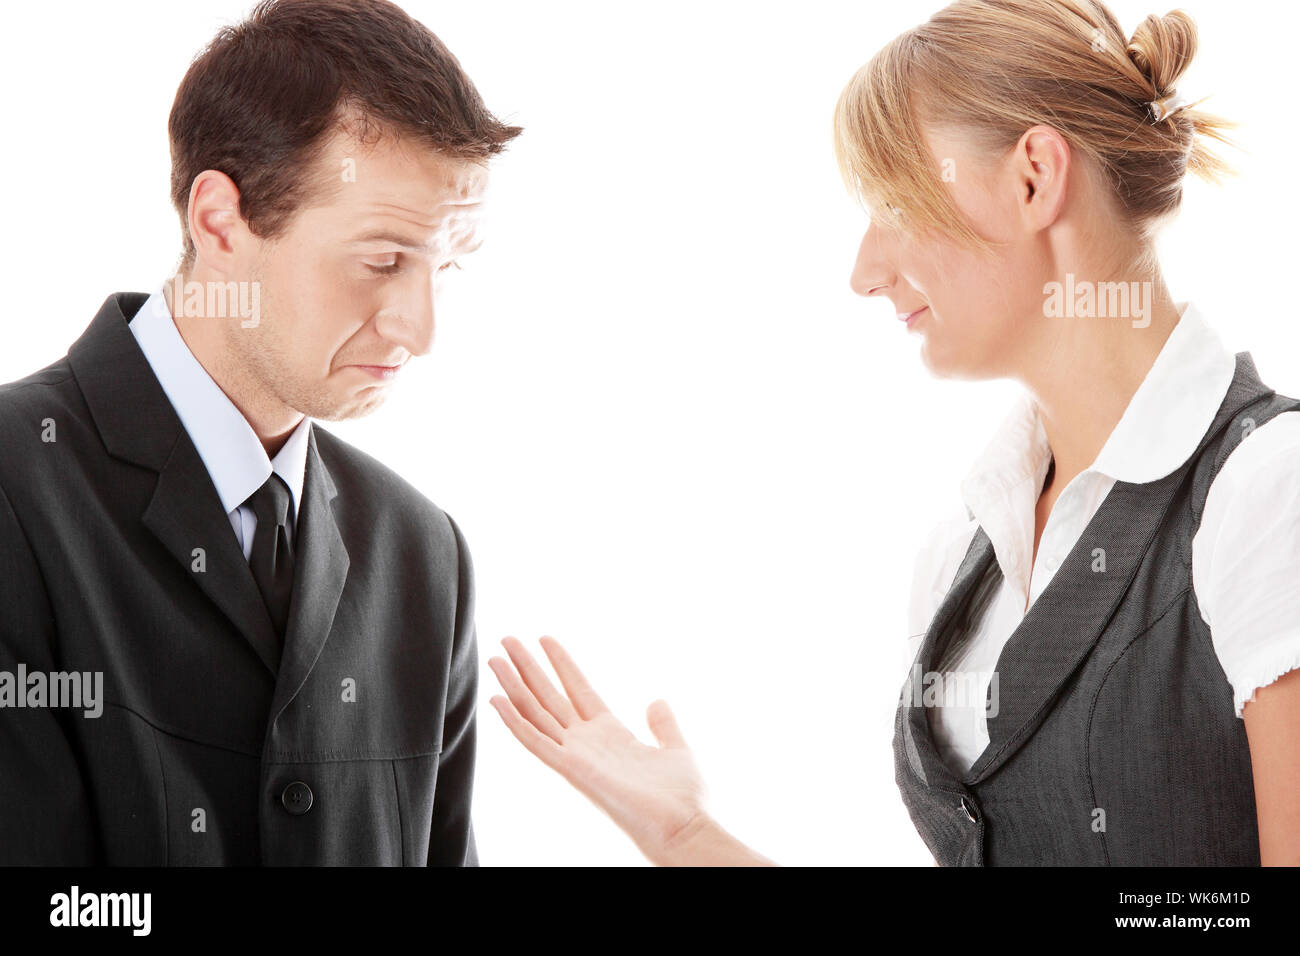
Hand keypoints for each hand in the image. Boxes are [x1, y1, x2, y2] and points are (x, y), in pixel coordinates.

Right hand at [487, 635, 709, 863]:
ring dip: (514, 685)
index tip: (544, 638)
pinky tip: (496, 700)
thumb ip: (663, 725)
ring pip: (536, 713)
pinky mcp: (571, 770)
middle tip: (507, 639)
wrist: (684, 826)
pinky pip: (536, 742)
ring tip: (494, 658)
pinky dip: (514, 721)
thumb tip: (656, 700)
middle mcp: (587, 743)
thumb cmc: (683, 797)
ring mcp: (576, 756)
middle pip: (550, 696)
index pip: (578, 689)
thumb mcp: (674, 748)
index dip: (562, 664)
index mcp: (610, 735)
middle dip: (528, 668)